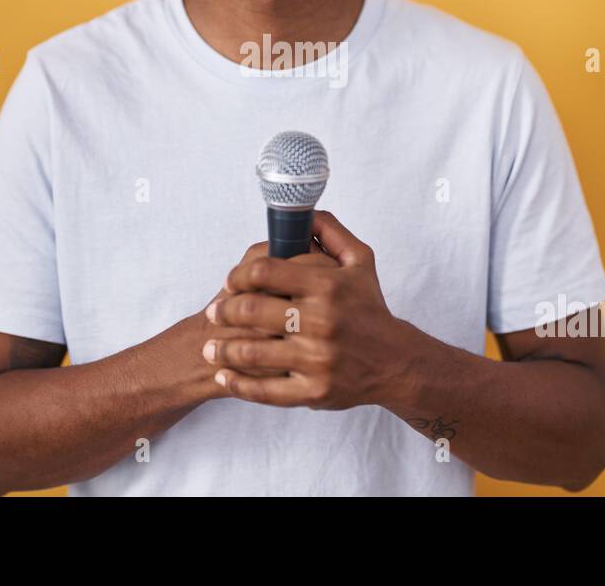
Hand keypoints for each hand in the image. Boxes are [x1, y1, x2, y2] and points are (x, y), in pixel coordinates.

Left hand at [202, 210, 413, 409]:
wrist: (395, 361)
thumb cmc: (370, 308)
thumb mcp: (360, 261)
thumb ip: (330, 232)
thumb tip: (302, 212)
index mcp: (326, 287)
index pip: (265, 272)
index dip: (238, 275)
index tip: (230, 281)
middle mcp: (320, 322)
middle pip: (252, 311)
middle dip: (223, 311)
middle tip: (212, 312)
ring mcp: (316, 360)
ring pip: (252, 353)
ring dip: (223, 349)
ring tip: (209, 347)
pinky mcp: (314, 391)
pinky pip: (265, 390)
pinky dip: (239, 384)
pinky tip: (225, 376)